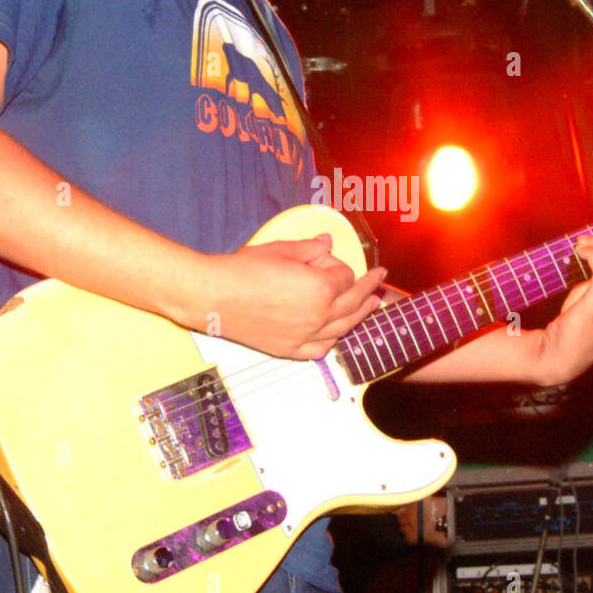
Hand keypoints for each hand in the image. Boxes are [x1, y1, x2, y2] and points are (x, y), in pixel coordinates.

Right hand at [203, 234, 385, 359]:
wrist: (213, 296)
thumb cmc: (243, 271)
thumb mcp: (280, 250)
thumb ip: (310, 248)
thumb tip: (327, 242)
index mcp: (320, 288)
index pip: (344, 276)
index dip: (337, 265)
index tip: (327, 260)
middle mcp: (318, 316)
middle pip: (353, 303)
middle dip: (368, 289)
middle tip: (379, 281)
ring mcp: (305, 336)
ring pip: (343, 328)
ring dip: (360, 315)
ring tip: (371, 306)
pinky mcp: (289, 349)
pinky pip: (321, 349)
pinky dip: (333, 340)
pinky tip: (338, 333)